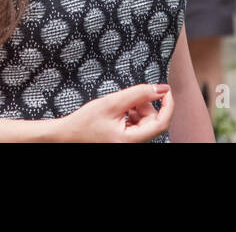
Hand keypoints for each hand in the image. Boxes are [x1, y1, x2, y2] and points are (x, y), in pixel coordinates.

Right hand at [59, 84, 173, 141]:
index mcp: (131, 141)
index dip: (168, 105)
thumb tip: (161, 89)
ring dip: (138, 110)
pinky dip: (133, 115)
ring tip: (120, 106)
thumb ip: (138, 94)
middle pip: (153, 122)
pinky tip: (119, 113)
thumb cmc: (84, 122)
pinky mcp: (126, 141)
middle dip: (146, 106)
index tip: (165, 89)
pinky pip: (138, 126)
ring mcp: (130, 144)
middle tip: (130, 97)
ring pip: (146, 123)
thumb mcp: (112, 103)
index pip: (162, 124)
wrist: (67, 136)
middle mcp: (133, 146)